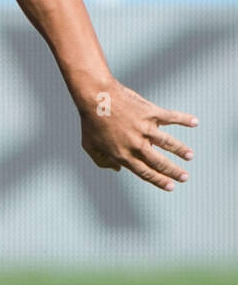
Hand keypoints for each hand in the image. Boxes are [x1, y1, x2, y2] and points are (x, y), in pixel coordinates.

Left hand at [79, 81, 196, 190]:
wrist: (96, 98)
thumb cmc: (91, 122)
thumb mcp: (89, 147)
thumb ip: (102, 162)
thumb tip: (116, 169)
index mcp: (123, 155)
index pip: (145, 172)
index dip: (159, 181)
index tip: (171, 186)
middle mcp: (137, 145)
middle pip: (160, 162)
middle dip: (174, 171)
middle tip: (185, 177)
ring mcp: (145, 129)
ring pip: (168, 143)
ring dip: (181, 150)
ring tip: (190, 156)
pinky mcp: (150, 113)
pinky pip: (171, 118)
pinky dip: (184, 120)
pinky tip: (195, 122)